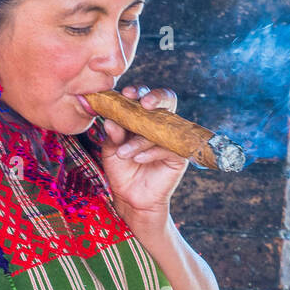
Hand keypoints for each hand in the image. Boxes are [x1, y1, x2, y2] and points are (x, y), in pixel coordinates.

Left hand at [95, 85, 188, 217]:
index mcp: (143, 117)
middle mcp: (160, 124)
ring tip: (123, 153)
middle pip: (167, 100)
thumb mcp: (112, 150)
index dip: (138, 91)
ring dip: (140, 140)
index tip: (126, 94)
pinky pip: (166, 148)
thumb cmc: (121, 170)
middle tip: (143, 103)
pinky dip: (150, 152)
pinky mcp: (179, 156)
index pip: (145, 97)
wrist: (130, 198)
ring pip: (162, 127)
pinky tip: (138, 159)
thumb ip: (113, 134)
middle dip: (155, 97)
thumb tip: (110, 120)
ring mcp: (171, 138)